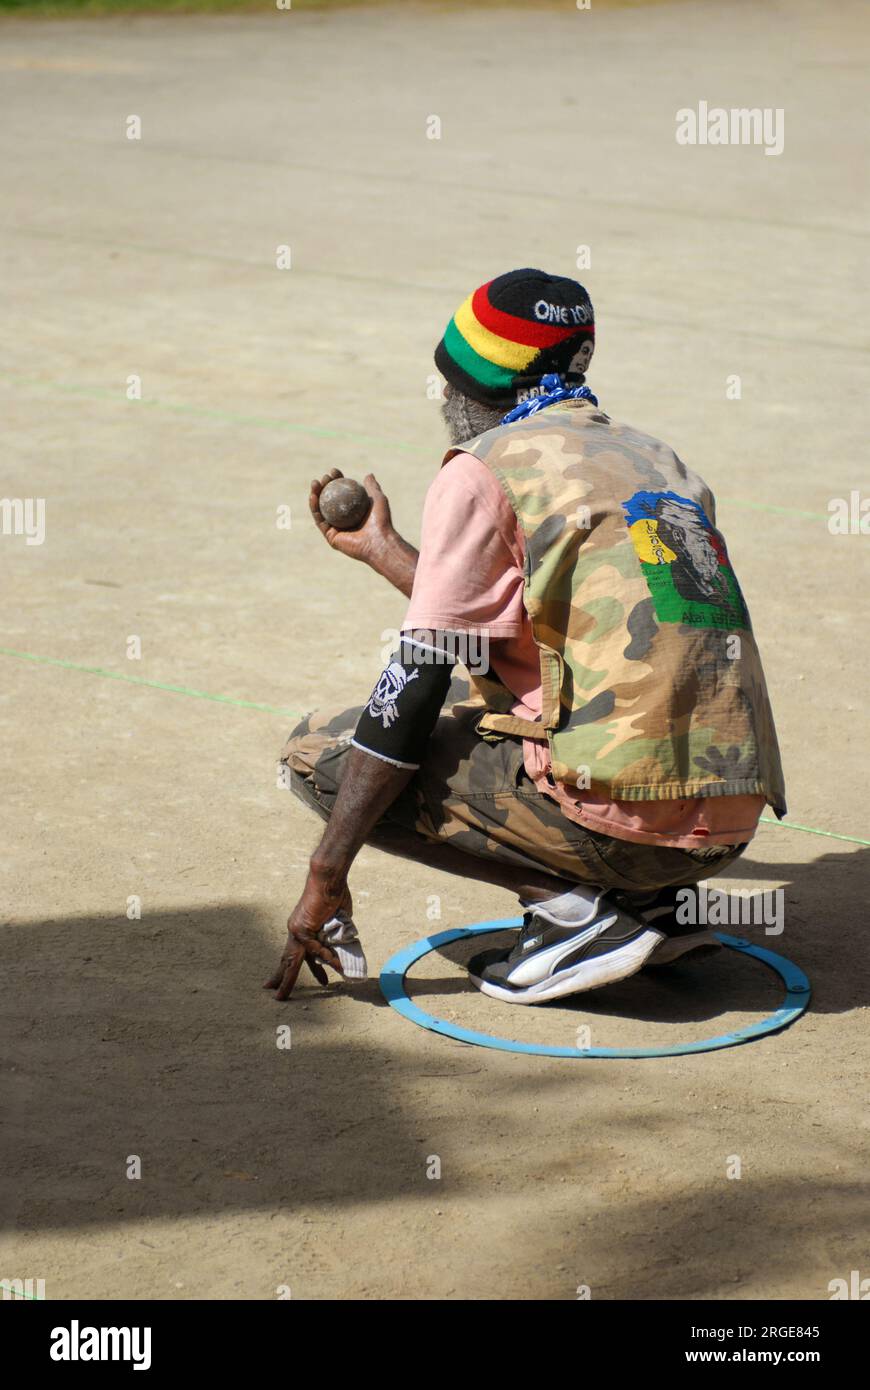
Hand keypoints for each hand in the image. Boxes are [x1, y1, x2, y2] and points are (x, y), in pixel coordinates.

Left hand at [263, 867, 350, 1000]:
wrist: (329, 878)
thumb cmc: (335, 895)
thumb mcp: (336, 923)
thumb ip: (334, 939)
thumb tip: (339, 955)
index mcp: (301, 929)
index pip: (294, 952)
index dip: (290, 966)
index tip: (283, 977)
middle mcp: (295, 931)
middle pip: (286, 959)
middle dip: (280, 978)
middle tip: (271, 993)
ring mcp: (297, 930)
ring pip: (291, 961)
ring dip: (287, 981)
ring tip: (281, 997)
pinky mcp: (302, 929)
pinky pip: (315, 950)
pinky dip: (327, 958)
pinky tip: (337, 966)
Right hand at [310, 469, 395, 567]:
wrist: (379, 540)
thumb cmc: (381, 520)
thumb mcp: (378, 499)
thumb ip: (372, 487)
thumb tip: (369, 475)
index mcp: (354, 512)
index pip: (342, 493)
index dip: (337, 481)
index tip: (334, 472)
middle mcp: (344, 520)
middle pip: (330, 501)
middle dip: (324, 487)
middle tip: (324, 477)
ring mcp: (336, 529)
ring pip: (322, 510)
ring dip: (316, 495)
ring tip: (315, 483)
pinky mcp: (330, 537)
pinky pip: (320, 521)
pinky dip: (315, 508)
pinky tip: (313, 496)